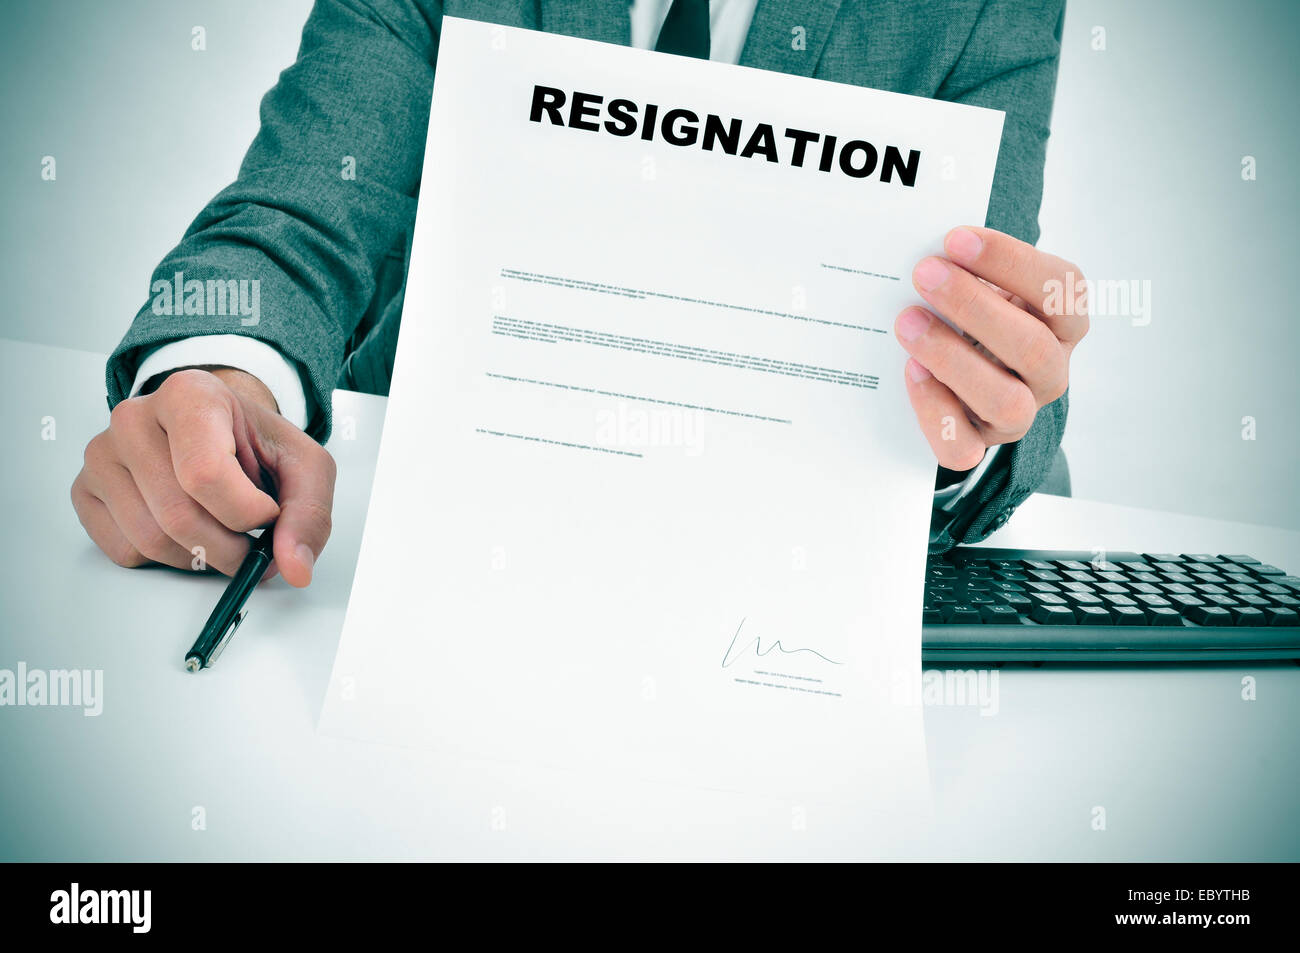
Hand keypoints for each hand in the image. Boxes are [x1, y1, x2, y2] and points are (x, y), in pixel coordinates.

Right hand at [71, 367, 335, 586]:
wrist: (220, 432)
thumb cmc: (256, 445)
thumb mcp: (304, 467)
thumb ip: (309, 514)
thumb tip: (295, 567)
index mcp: (189, 395)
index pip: (205, 475)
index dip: (245, 514)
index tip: (267, 515)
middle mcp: (134, 418)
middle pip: (178, 516)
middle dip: (227, 549)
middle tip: (250, 545)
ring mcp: (102, 454)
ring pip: (150, 540)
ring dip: (199, 557)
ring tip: (221, 534)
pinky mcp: (85, 490)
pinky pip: (124, 551)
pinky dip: (166, 558)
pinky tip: (186, 532)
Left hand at [894, 226, 1087, 470]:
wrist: (963, 372)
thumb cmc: (975, 313)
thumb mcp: (985, 283)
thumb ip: (970, 266)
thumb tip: (930, 249)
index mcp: (1065, 321)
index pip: (1061, 288)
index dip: (1010, 262)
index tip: (956, 238)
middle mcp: (1051, 370)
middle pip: (1032, 345)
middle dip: (973, 305)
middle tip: (925, 273)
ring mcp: (1021, 412)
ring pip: (1004, 401)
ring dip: (952, 358)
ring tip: (908, 323)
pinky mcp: (982, 442)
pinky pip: (964, 448)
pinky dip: (935, 412)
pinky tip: (911, 373)